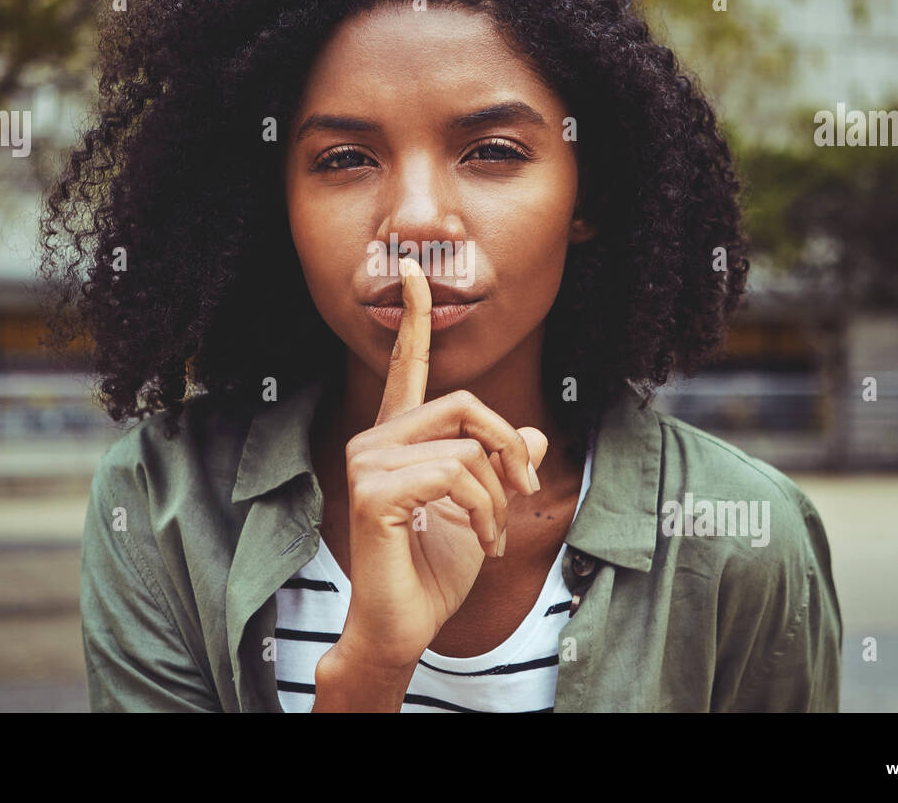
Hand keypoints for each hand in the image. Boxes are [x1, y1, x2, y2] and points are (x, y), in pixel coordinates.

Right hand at [332, 257, 548, 670]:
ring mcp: (368, 463)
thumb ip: (499, 465)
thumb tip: (529, 432)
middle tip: (525, 490)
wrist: (405, 626)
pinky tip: (481, 541)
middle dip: (508, 447)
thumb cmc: (435, 569)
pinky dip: (484, 510)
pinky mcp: (374, 492)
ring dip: (499, 497)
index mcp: (396, 438)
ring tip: (494, 534)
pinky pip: (455, 475)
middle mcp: (375, 441)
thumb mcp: (484, 508)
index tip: (414, 272)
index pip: (407, 368)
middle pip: (463, 404)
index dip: (414, 321)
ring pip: (466, 447)